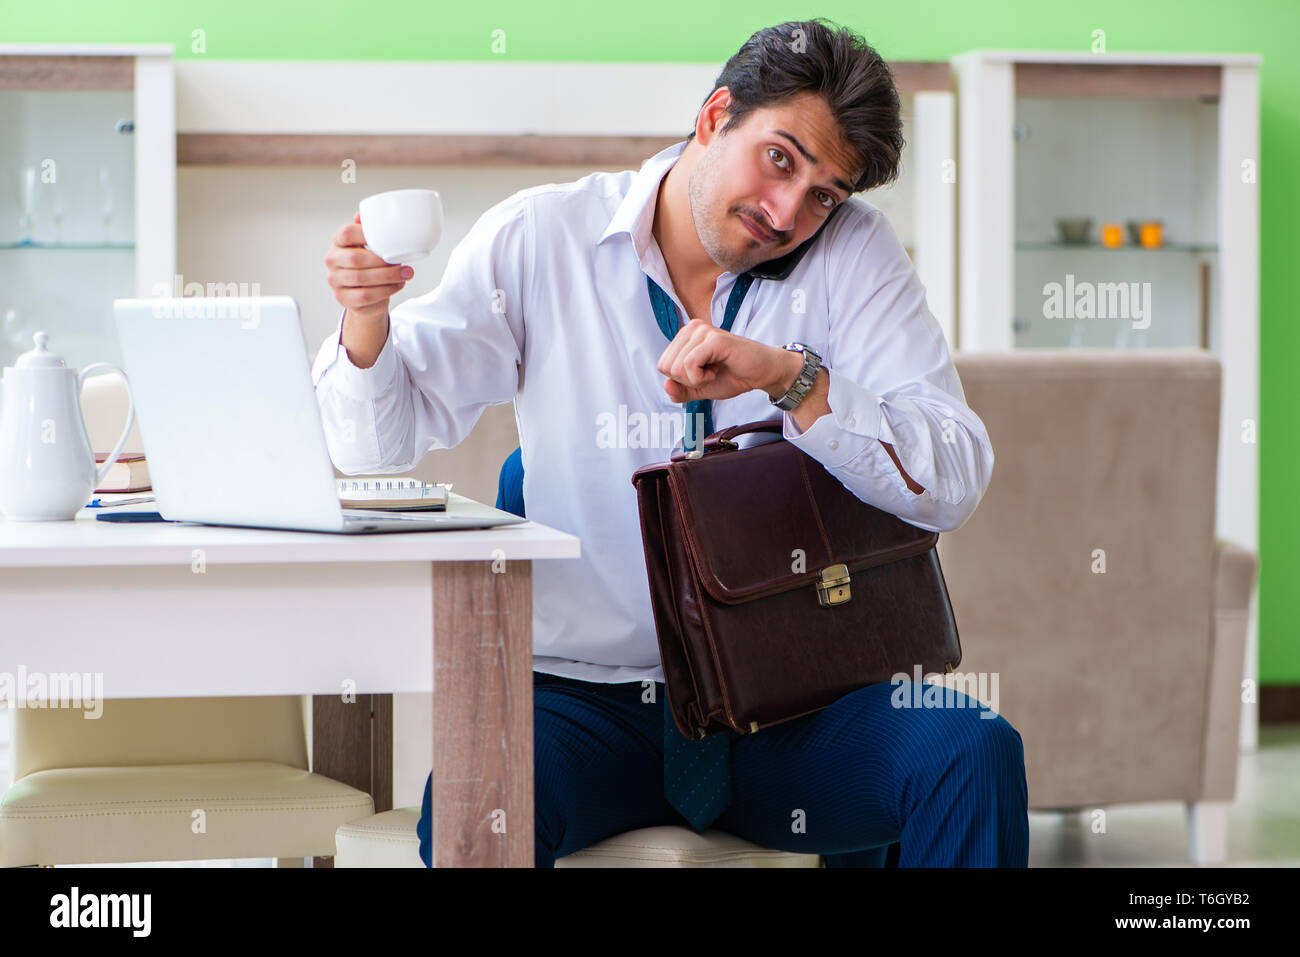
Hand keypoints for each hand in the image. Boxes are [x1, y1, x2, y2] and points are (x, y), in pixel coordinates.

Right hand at [325, 212, 413, 323]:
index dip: (365, 234)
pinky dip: (384, 291)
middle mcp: (332, 260)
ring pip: (361, 279)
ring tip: (405, 275)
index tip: (387, 239)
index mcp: (338, 242)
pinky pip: (364, 296)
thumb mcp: (371, 246)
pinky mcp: (342, 298)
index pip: (346, 233)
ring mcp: (335, 280)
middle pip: (356, 259)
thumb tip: (364, 214)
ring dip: (388, 277)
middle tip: (404, 265)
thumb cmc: (370, 265)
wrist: (366, 295)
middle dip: (384, 263)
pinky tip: (396, 285)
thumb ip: (370, 230)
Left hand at [656, 318, 801, 403]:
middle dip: (687, 380)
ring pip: (677, 366)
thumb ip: (680, 391)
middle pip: (666, 366)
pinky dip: (701, 377)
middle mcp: (692, 328)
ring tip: (715, 369)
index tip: (702, 373)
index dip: (680, 380)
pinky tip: (716, 370)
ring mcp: (703, 331)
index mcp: (685, 336)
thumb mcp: (699, 389)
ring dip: (697, 379)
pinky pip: (690, 365)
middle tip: (709, 373)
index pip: (662, 365)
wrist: (762, 374)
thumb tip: (666, 386)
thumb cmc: (733, 376)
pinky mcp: (714, 340)